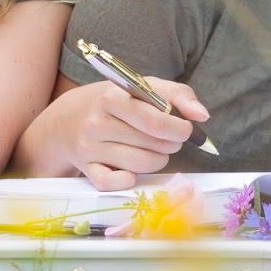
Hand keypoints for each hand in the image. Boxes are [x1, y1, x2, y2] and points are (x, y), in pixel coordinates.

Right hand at [43, 78, 209, 191]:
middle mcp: (98, 123)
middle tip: (171, 138)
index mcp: (113, 97)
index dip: (179, 128)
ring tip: (155, 149)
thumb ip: (178, 95)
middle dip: (172, 143)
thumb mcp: (145, 87)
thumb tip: (201, 115)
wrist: (69, 118)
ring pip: (141, 164)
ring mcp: (90, 148)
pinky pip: (114, 183)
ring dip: (158, 160)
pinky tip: (133, 169)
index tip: (186, 129)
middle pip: (152, 144)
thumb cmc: (118, 101)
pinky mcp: (86, 169)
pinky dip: (130, 179)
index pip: (155, 120)